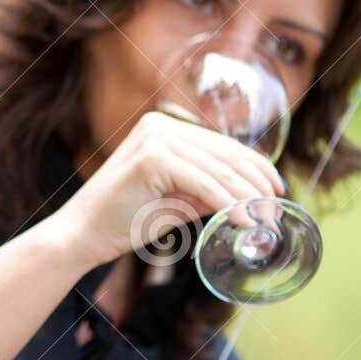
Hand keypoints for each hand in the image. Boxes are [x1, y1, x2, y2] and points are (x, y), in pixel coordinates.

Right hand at [41, 110, 285, 274]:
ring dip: (248, 199)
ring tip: (266, 222)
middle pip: (225, 155)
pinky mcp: (152, 158)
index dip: (256, 168)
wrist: (82, 234)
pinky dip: (228, 205)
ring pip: (218, 170)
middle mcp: (159, 125)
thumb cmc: (125, 219)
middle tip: (277, 212)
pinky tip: (244, 222)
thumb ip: (208, 191)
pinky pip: (203, 184)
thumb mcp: (176, 200)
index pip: (222, 146)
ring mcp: (154, 138)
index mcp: (163, 129)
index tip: (277, 192)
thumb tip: (251, 198)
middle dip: (257, 186)